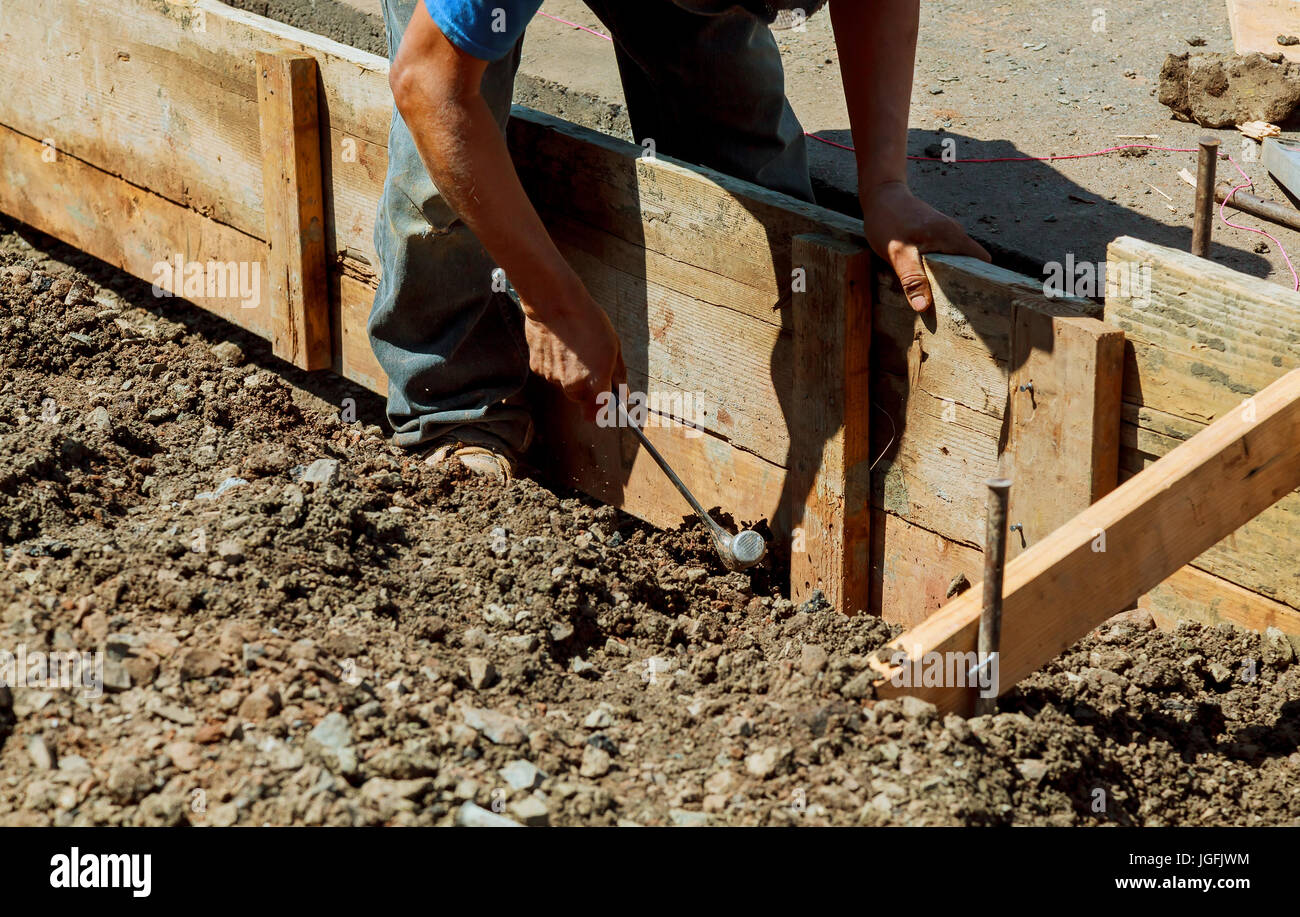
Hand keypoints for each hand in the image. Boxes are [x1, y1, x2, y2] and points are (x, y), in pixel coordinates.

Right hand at [521, 286, 624, 422]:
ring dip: (569, 373)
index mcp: (594, 382)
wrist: (554, 303)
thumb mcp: (614, 347)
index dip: (600, 410)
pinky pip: (550, 372)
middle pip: (580, 399)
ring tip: (573, 347)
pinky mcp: (537, 368)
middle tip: (589, 361)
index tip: (603, 401)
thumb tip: (622, 395)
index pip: (596, 414)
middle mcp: (572, 385)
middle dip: (586, 387)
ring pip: (563, 384)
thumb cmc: (588, 321)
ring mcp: (552, 378)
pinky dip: (555, 363)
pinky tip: (559, 344)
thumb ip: (619, 376)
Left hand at [860, 181, 991, 311]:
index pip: (981, 262)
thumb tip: (923, 307)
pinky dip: (939, 269)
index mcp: (953, 237)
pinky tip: (927, 283)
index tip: (974, 302)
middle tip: (953, 310)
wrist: (880, 195)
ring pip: (956, 260)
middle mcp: (954, 233)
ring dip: (949, 278)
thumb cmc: (888, 222)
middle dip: (963, 285)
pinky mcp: (936, 233)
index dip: (982, 281)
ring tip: (940, 301)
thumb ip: (912, 280)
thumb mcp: (898, 254)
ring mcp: (946, 232)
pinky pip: (944, 255)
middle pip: (970, 264)